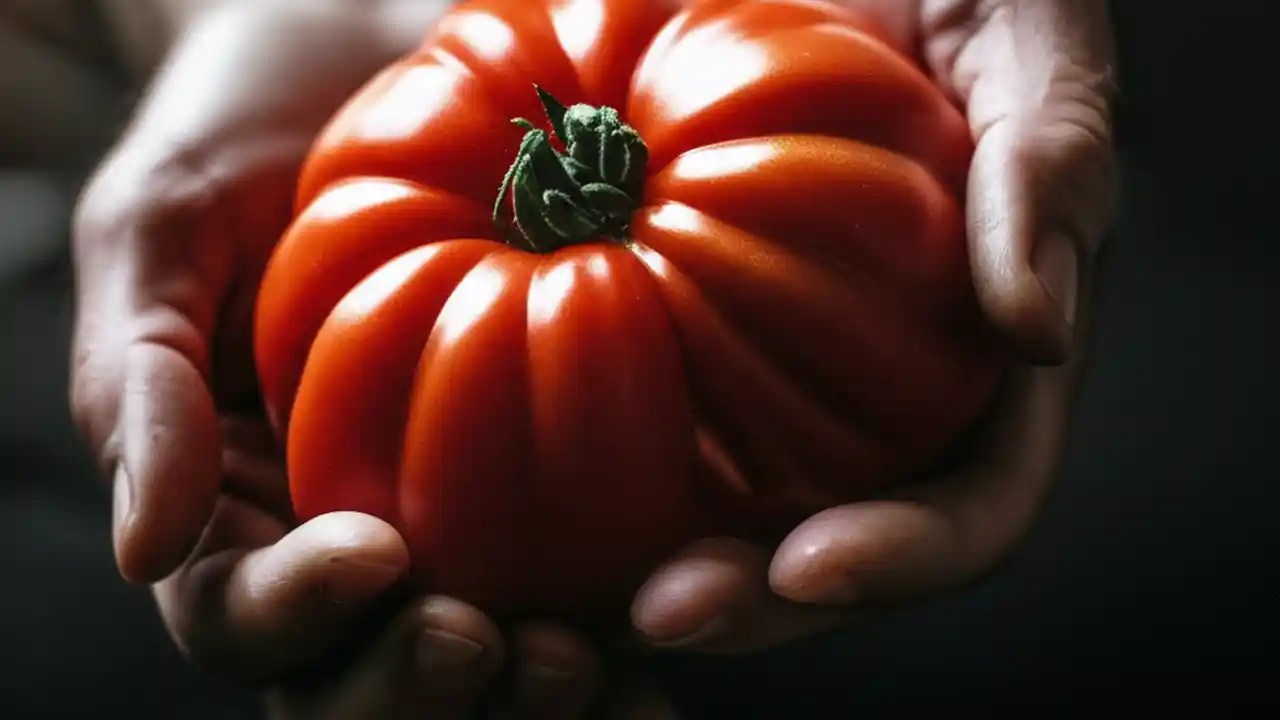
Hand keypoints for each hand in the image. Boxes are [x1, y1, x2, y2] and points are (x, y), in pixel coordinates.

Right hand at [69, 2, 672, 716]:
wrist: (366, 55)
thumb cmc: (245, 132)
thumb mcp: (160, 231)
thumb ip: (134, 385)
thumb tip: (140, 549)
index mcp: (236, 505)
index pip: (241, 614)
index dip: (298, 614)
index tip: (376, 551)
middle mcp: (344, 534)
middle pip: (358, 678)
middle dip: (417, 684)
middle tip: (490, 643)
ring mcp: (453, 520)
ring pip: (476, 663)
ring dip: (526, 691)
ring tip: (584, 665)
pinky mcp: (554, 488)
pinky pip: (581, 586)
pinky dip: (620, 630)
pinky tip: (671, 619)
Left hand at [630, 0, 1117, 652]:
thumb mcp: (1019, 28)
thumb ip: (1053, 154)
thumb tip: (1035, 325)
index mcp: (980, 355)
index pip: (971, 500)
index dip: (904, 554)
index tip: (812, 564)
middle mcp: (877, 390)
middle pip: (830, 543)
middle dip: (756, 600)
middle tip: (662, 608)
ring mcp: (771, 372)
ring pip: (721, 514)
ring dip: (650, 568)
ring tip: (569, 590)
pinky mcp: (670, 331)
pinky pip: (622, 423)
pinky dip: (571, 468)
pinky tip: (504, 475)